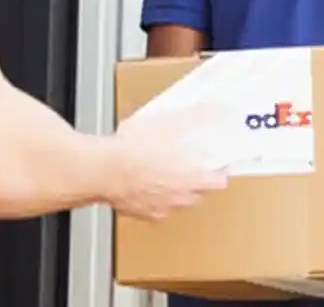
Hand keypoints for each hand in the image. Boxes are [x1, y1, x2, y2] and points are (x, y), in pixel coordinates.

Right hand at [103, 104, 228, 220]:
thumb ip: (193, 118)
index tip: (214, 164)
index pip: (219, 182)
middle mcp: (180, 198)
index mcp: (192, 179)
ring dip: (174, 191)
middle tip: (186, 166)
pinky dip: (153, 199)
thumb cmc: (133, 151)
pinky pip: (154, 208)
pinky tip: (144, 184)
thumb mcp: (167, 125)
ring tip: (161, 174)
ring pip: (176, 203)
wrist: (104, 170)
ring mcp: (161, 209)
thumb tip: (211, 110)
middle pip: (199, 194)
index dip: (218, 172)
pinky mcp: (142, 214)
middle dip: (196, 182)